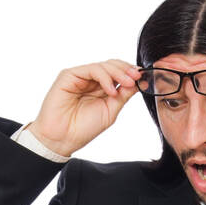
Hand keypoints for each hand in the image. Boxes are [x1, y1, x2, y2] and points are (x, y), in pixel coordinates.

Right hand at [28, 59, 148, 157]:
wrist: (62, 138)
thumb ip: (123, 96)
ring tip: (127, 84)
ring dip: (118, 73)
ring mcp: (80, 77)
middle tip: (137, 78)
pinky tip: (111, 91)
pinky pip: (91, 69)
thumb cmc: (83, 128)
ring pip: (103, 66)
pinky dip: (104, 78)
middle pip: (112, 66)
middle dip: (126, 70)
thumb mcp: (110, 111)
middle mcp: (90, 80)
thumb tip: (138, 83)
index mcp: (100, 88)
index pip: (118, 73)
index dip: (130, 73)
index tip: (143, 79)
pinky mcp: (69, 75)